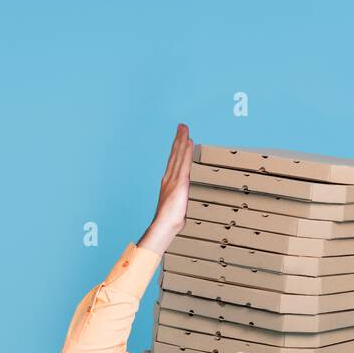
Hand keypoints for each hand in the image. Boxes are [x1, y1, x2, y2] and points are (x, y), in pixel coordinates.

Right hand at [137, 123, 193, 255]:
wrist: (164, 225)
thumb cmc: (168, 222)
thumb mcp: (175, 208)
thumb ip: (177, 201)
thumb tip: (179, 204)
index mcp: (167, 183)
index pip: (173, 162)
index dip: (176, 149)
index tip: (179, 139)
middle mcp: (169, 178)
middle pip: (174, 154)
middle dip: (178, 139)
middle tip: (181, 127)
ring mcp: (174, 178)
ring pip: (179, 155)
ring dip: (182, 140)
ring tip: (184, 129)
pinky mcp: (180, 182)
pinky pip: (184, 162)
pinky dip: (186, 151)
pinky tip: (189, 142)